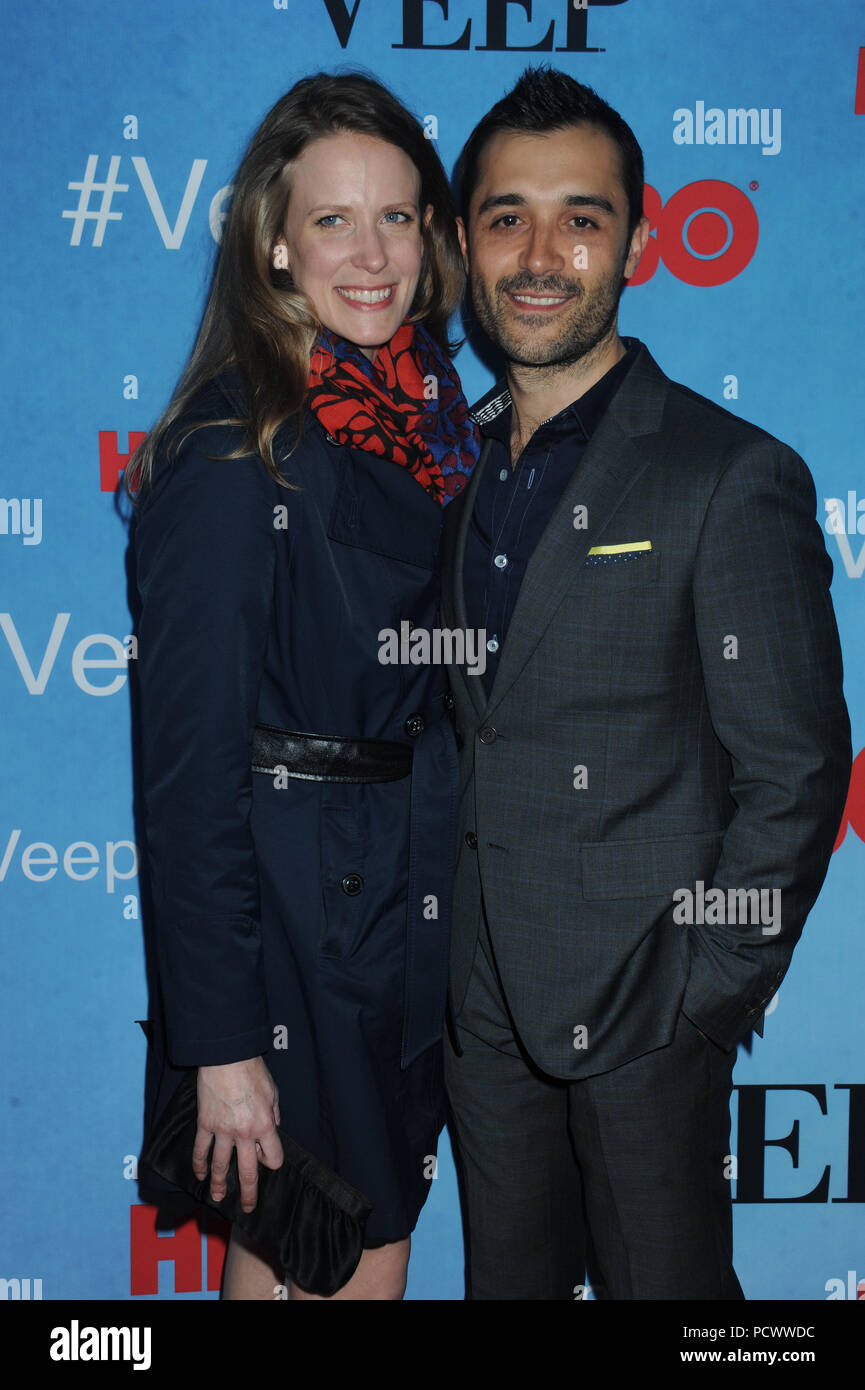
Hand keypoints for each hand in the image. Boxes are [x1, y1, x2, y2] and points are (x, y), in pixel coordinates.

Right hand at [193, 1057, 282, 1212]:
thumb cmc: (253, 1071)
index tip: (266, 1159)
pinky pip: (201, 1149)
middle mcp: (244, 1133)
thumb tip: (271, 1130)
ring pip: (221, 1165)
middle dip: (248, 1193)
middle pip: (248, 1171)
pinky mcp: (205, 1124)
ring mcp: (223, 1130)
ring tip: (217, 1197)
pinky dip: (199, 1164)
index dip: (271, 1161)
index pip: (272, 1157)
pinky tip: (199, 1175)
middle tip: (247, 1207)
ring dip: (219, 1184)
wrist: (227, 1057)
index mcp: (265, 1125)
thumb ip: (273, 1115)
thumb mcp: (273, 1093)